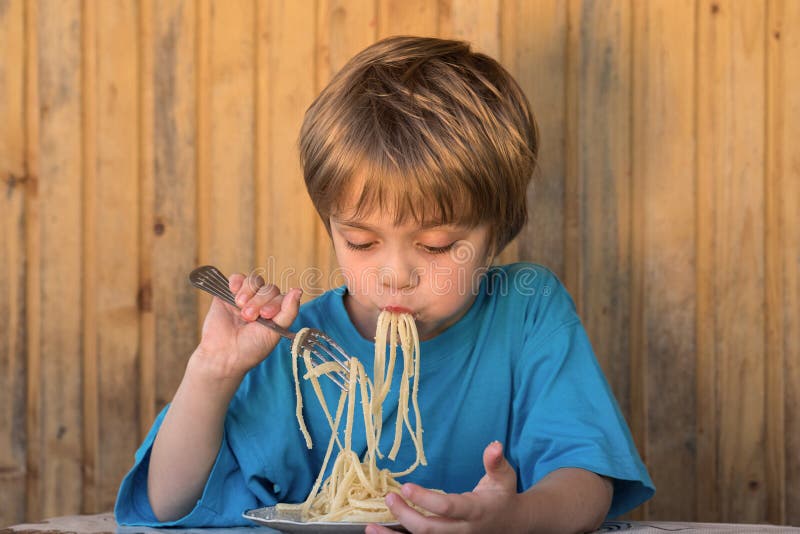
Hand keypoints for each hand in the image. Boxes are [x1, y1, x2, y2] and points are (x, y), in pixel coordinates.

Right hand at [193, 271, 302, 379]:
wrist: (223, 354)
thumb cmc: (251, 348)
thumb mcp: (275, 332)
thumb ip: (288, 311)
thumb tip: (298, 290)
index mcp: (275, 313)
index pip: (282, 296)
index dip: (275, 302)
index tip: (266, 315)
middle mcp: (262, 304)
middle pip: (268, 288)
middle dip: (260, 300)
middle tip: (249, 317)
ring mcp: (245, 298)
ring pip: (254, 281)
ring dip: (249, 291)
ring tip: (240, 307)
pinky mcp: (228, 294)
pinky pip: (237, 278)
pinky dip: (236, 281)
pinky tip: (233, 291)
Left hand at [367, 441, 521, 533]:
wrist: (513, 526)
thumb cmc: (503, 498)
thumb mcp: (504, 478)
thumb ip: (495, 462)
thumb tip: (494, 445)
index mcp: (476, 511)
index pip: (448, 508)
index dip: (426, 499)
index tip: (407, 487)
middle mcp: (463, 531)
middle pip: (430, 530)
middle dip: (406, 516)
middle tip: (389, 498)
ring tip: (371, 527)